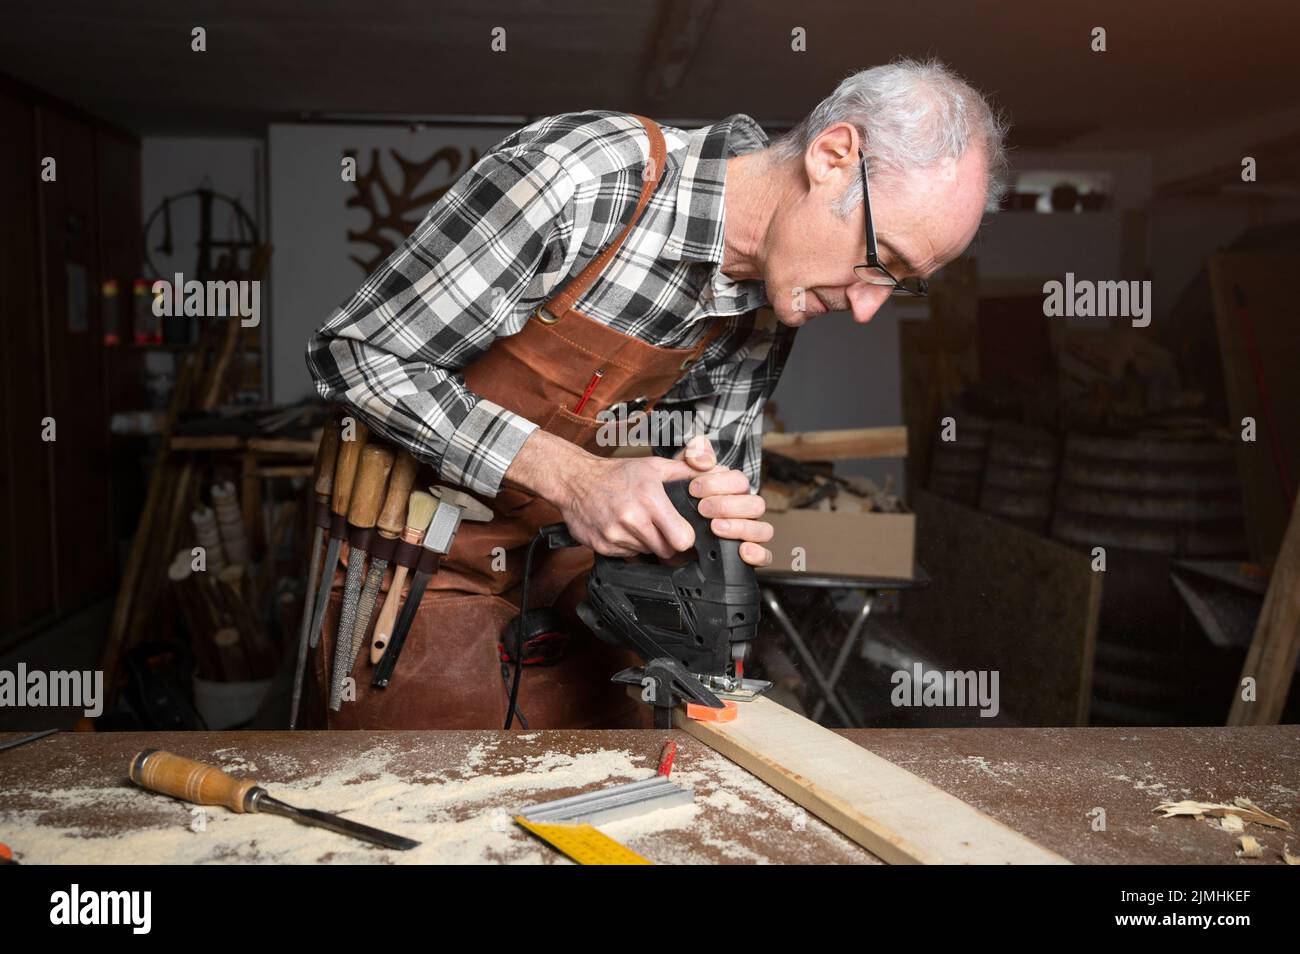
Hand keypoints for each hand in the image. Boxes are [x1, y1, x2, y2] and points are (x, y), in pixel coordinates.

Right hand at [509, 429, 700, 558]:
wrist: (575, 479)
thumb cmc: (617, 473)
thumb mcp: (654, 466)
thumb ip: (686, 472)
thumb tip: (715, 473)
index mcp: (650, 499)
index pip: (682, 539)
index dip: (687, 540)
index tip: (686, 535)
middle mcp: (632, 519)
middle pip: (666, 551)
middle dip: (669, 543)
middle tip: (663, 530)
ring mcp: (615, 535)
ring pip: (647, 554)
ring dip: (648, 544)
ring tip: (640, 524)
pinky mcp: (602, 546)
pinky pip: (627, 556)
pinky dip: (629, 546)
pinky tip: (624, 529)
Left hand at [677, 435, 772, 568]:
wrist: (670, 536)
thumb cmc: (682, 502)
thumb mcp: (680, 476)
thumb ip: (692, 458)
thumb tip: (703, 457)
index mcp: (735, 491)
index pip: (740, 481)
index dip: (719, 483)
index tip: (694, 488)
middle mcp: (746, 512)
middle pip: (755, 504)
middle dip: (727, 505)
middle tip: (702, 509)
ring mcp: (750, 534)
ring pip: (764, 529)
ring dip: (741, 528)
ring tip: (716, 527)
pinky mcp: (748, 555)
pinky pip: (765, 557)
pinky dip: (758, 555)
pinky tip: (742, 551)